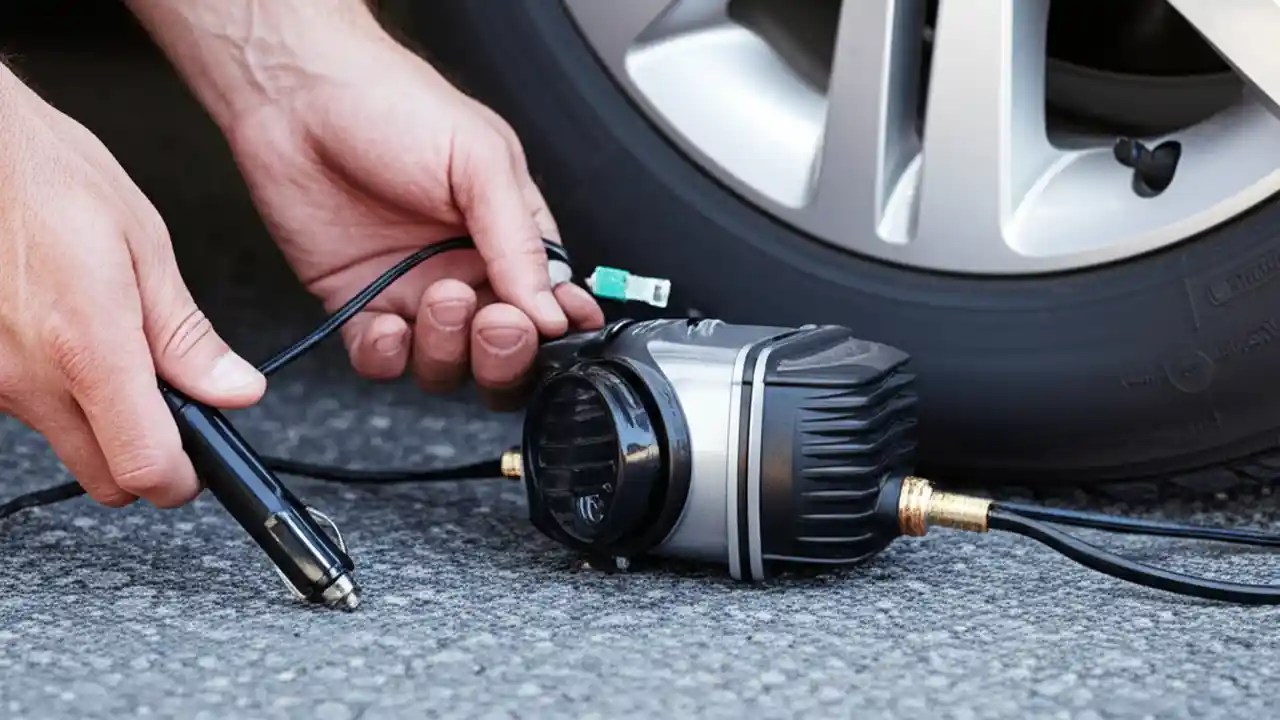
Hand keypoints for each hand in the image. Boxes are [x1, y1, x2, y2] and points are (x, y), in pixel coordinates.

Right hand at [0, 68, 264, 507]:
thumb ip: (187, 334)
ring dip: (95, 416)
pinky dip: (52, 389)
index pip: (144, 466)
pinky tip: (60, 334)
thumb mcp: (142, 244)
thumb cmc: (45, 175)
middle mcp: (26, 376)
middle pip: (104, 477)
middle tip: (165, 402)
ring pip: (63, 442)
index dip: (183, 477)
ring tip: (105, 340)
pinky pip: (24, 407)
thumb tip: (235, 391)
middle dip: (143, 456)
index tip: (201, 461)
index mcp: (87, 345)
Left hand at [222, 39, 603, 406]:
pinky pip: (382, 360)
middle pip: (504, 352)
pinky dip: (388, 356)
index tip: (548, 327)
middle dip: (506, 351)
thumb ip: (520, 242)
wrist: (296, 93)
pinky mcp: (360, 304)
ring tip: (437, 297)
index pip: (550, 304)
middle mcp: (466, 269)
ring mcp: (413, 291)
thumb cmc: (393, 104)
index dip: (555, 329)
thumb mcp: (481, 160)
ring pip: (447, 365)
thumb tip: (553, 311)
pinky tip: (387, 324)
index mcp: (508, 234)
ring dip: (447, 349)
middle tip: (493, 319)